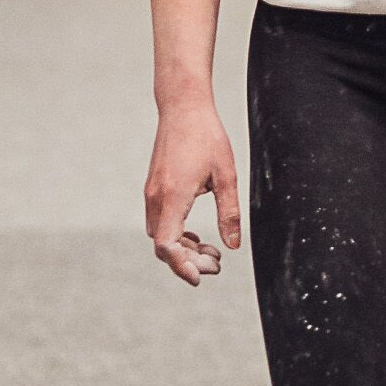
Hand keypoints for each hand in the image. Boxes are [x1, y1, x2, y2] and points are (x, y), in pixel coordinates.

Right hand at [143, 98, 240, 283]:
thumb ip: (229, 213)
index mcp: (173, 196)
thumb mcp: (226, 176)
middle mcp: (157, 198)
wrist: (182, 107)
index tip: (201, 277)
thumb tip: (233, 246)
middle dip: (189, 262)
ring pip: (162, 236)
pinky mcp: (154, 189)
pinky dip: (176, 236)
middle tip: (217, 263)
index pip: (167, 246)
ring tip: (212, 251)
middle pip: (164, 247)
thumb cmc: (207, 137)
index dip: (181, 267)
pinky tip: (197, 236)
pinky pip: (161, 223)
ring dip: (183, 250)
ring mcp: (152, 193)